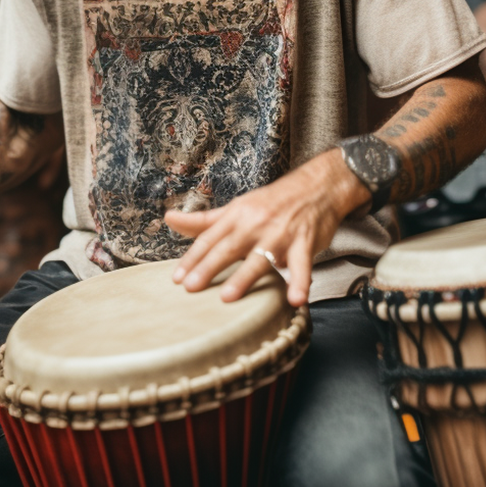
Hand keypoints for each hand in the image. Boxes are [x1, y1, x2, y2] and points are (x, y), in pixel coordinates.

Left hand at [164, 148, 367, 306]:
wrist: (316, 186)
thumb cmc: (272, 202)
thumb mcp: (236, 208)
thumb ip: (203, 220)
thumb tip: (169, 218)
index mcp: (237, 215)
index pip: (209, 238)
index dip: (192, 258)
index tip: (176, 279)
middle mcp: (255, 223)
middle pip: (228, 247)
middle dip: (209, 267)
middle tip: (190, 288)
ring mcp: (281, 233)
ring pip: (260, 256)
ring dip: (244, 277)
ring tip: (228, 298)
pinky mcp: (305, 242)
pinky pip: (303, 264)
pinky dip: (301, 281)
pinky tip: (296, 299)